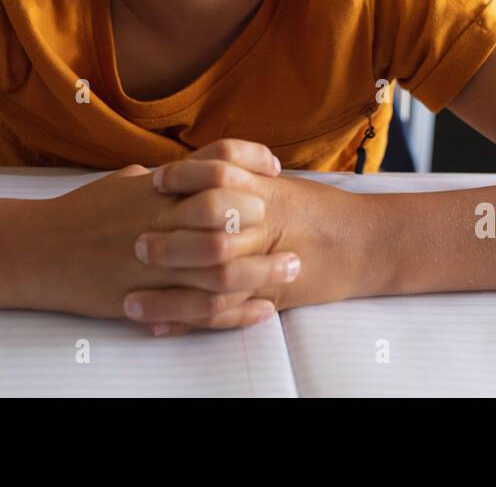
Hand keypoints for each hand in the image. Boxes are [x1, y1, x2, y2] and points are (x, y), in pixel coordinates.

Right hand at [29, 141, 298, 331]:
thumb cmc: (80, 213)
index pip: (213, 160)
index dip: (249, 160)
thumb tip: (193, 171)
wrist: (37, 251)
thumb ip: (162, 180)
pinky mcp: (147, 296)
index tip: (274, 168)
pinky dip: (235, 310)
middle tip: (294, 231)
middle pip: (226, 213)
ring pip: (220, 266)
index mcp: (156, 185)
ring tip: (292, 270)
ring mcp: (154, 260)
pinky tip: (261, 310)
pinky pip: (200, 308)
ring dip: (263, 269)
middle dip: (265, 220)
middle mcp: (159, 218)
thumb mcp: (123, 183)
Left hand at [130, 149, 376, 335]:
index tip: (152, 179)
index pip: (212, 173)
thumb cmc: (321, 210)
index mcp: (259, 190)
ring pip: (202, 279)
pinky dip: (186, 320)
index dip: (178, 176)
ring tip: (129, 298)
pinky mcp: (266, 295)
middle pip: (199, 227)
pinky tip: (158, 325)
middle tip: (132, 243)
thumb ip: (238, 174)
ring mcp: (259, 262)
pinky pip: (220, 312)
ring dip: (163, 291)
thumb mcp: (279, 184)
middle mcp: (256, 224)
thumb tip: (190, 171)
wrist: (366, 242)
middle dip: (163, 237)